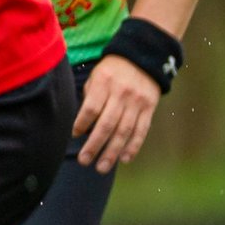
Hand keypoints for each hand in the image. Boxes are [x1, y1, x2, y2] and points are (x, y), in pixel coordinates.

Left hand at [71, 53, 162, 171]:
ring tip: (101, 167)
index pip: (91, 108)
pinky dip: (133, 146)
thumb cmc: (112, 70)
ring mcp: (137, 102)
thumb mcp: (96, 76)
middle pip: (106, 124)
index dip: (82, 124)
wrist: (144, 57)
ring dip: (112, 152)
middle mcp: (122, 94)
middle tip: (84, 161)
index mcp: (105, 84)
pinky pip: (141, 130)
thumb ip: (89, 98)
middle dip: (94, 146)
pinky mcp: (150, 108)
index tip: (74, 135)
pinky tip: (124, 159)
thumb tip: (81, 127)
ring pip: (124, 131)